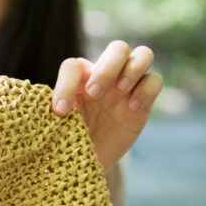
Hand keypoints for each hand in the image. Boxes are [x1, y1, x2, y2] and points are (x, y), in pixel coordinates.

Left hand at [51, 41, 162, 169]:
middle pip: (118, 48)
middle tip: (95, 94)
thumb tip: (49, 109)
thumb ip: (53, 113)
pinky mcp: (144, 100)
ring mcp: (128, 85)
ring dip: (132, 70)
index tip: (60, 112)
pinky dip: (146, 90)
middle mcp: (106, 75)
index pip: (73, 66)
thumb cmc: (70, 137)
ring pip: (143, 54)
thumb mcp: (57, 126)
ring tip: (120, 92)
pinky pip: (155, 80)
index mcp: (80, 77)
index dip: (65, 85)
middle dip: (107, 69)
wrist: (91, 157)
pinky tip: (132, 108)